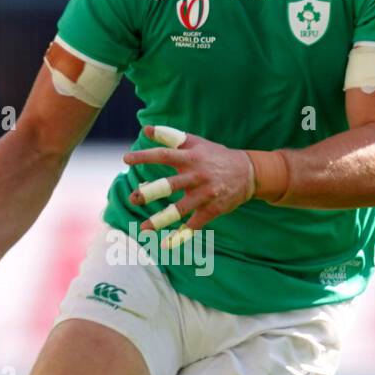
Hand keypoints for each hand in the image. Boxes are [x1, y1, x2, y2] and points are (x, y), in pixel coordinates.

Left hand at [123, 125, 255, 239]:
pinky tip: (165, 245)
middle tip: (133, 198)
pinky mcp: (212, 210)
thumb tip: (145, 129)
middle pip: (171, 185)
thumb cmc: (215, 156)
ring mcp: (205, 195)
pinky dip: (180, 237)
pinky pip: (194, 226)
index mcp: (192, 158)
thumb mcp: (196, 143)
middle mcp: (197, 176)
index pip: (164, 156)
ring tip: (143, 230)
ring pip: (180, 210)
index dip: (145, 157)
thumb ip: (170, 136)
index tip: (126, 160)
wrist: (248, 173)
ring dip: (161, 220)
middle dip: (150, 193)